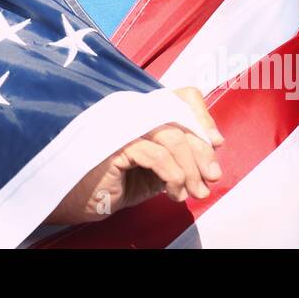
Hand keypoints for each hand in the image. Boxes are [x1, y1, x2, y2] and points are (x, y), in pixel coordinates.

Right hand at [44, 87, 225, 225]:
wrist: (82, 201)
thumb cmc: (119, 183)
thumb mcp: (159, 167)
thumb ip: (181, 153)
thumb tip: (213, 146)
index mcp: (145, 113)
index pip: (181, 96)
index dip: (202, 115)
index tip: (216, 143)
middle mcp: (133, 112)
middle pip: (181, 120)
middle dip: (202, 152)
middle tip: (212, 178)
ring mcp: (122, 125)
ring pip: (172, 138)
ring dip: (190, 170)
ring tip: (193, 192)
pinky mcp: (115, 144)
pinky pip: (156, 156)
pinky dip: (173, 176)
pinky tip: (173, 193)